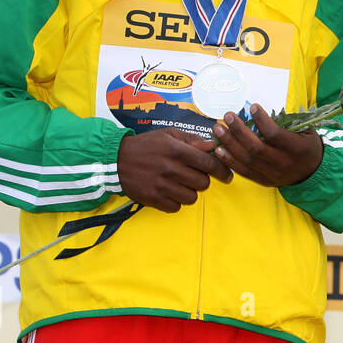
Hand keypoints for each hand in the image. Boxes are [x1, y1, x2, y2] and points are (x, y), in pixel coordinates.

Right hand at [117, 127, 231, 212]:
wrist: (115, 159)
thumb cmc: (146, 145)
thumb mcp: (168, 135)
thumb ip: (192, 141)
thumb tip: (213, 146)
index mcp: (177, 151)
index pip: (209, 164)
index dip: (222, 170)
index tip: (227, 175)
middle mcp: (171, 169)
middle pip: (203, 183)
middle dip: (203, 179)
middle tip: (194, 175)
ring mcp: (161, 186)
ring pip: (192, 197)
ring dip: (190, 191)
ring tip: (180, 183)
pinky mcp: (152, 198)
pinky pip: (176, 207)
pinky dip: (176, 202)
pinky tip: (170, 192)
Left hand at [211, 104, 323, 187]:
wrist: (313, 172)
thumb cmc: (307, 146)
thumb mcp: (306, 131)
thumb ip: (287, 123)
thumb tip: (262, 112)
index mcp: (298, 149)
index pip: (275, 135)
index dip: (262, 120)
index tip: (252, 107)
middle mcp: (284, 163)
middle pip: (256, 148)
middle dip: (239, 131)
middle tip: (228, 116)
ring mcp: (273, 174)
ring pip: (247, 160)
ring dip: (230, 144)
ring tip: (218, 129)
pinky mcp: (264, 181)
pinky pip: (244, 172)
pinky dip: (230, 161)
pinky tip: (219, 149)